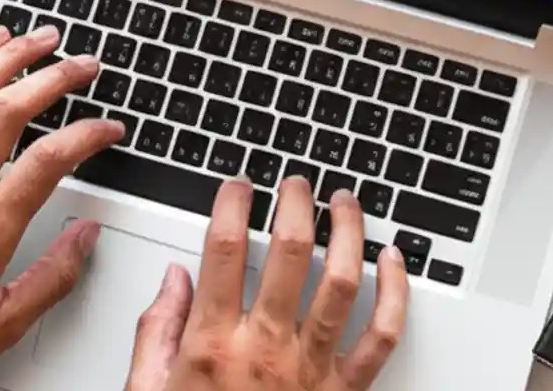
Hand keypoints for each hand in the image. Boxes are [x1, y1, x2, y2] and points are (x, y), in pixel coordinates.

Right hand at [124, 177, 409, 390]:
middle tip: (297, 183)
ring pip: (342, 282)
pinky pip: (382, 336)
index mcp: (214, 345)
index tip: (238, 185)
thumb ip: (156, 332)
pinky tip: (393, 260)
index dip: (233, 203)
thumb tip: (172, 278)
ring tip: (345, 202)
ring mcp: (311, 370)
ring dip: (348, 231)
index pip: (225, 250)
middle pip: (291, 251)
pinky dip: (396, 293)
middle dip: (296, 203)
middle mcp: (267, 349)